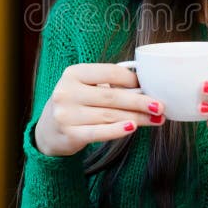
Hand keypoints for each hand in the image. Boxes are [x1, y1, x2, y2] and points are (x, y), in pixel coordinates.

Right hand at [35, 63, 164, 155]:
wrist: (47, 131)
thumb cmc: (75, 104)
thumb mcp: (85, 87)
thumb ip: (108, 84)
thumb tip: (144, 86)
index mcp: (73, 73)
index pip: (109, 72)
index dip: (131, 79)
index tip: (148, 85)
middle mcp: (67, 92)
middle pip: (112, 96)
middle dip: (140, 101)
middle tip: (160, 106)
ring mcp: (66, 114)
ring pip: (110, 115)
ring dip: (137, 118)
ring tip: (156, 119)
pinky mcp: (70, 134)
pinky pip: (99, 132)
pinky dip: (118, 130)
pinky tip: (133, 128)